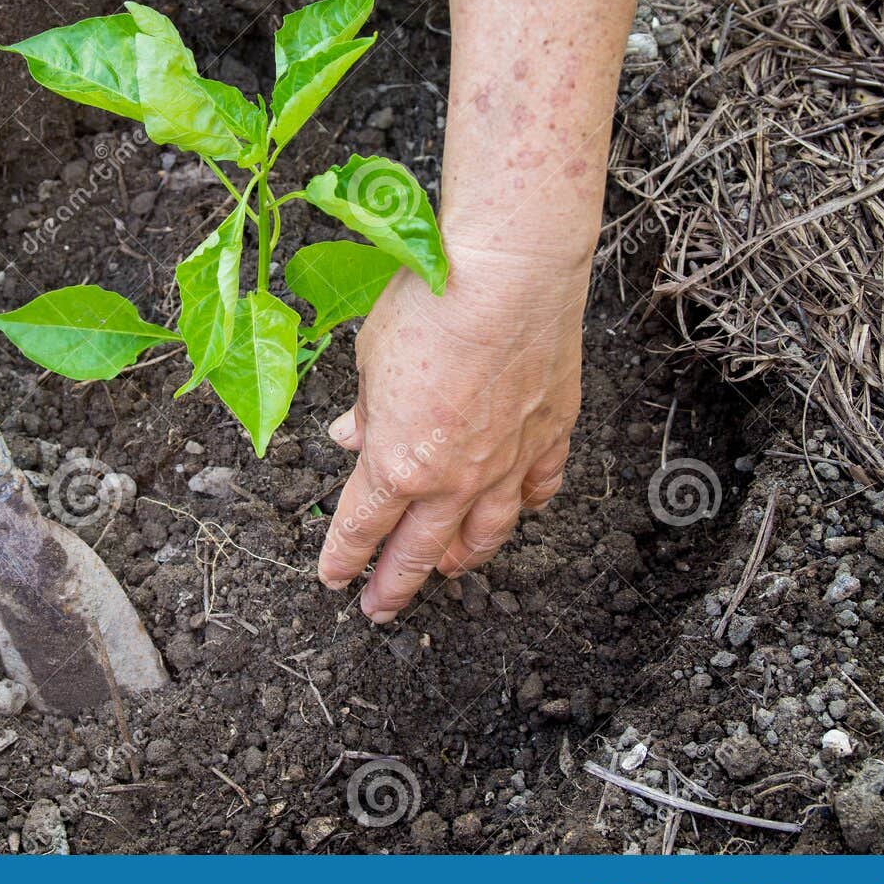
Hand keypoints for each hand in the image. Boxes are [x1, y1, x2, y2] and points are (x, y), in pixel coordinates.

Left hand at [317, 242, 585, 622]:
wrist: (509, 275)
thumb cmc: (431, 306)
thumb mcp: (370, 360)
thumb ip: (365, 410)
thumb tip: (351, 436)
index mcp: (398, 463)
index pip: (362, 526)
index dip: (344, 558)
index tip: (333, 577)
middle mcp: (454, 478)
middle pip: (420, 550)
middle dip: (394, 585)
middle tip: (379, 608)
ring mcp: (509, 462)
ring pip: (485, 533)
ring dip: (462, 558)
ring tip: (447, 571)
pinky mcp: (551, 434)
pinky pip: (540, 487)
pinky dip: (528, 505)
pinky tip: (522, 512)